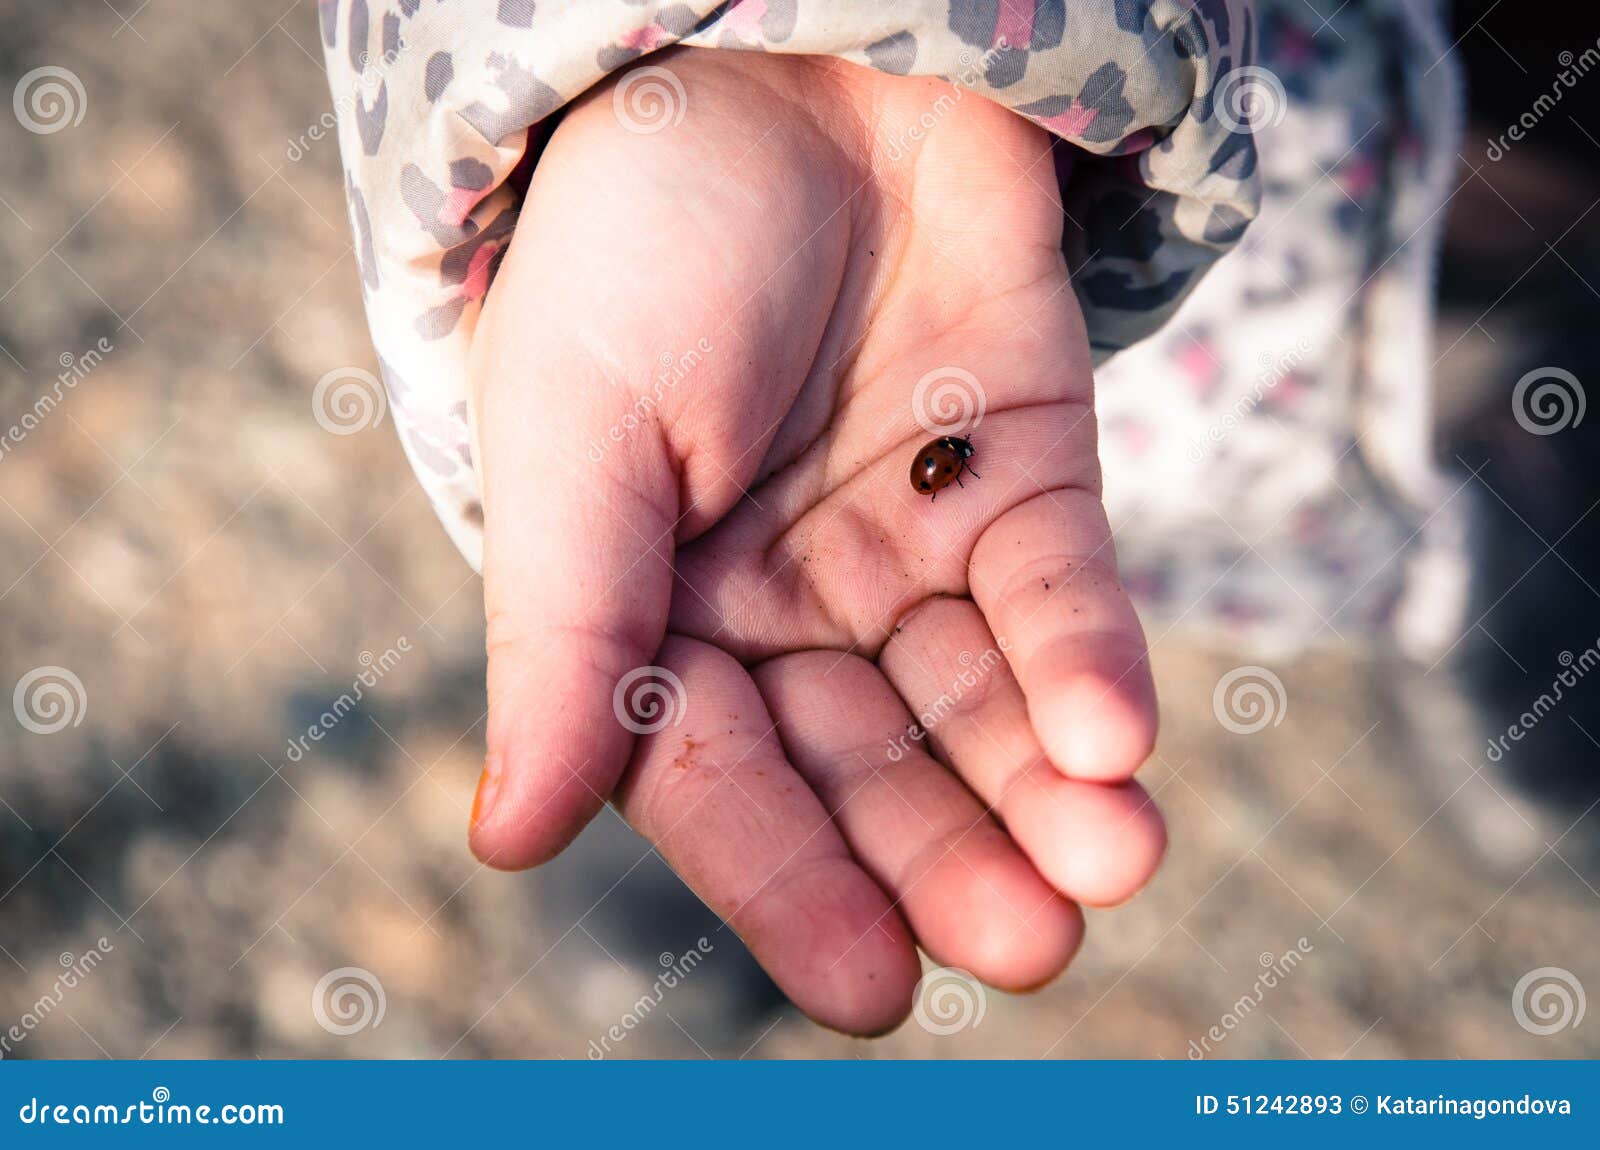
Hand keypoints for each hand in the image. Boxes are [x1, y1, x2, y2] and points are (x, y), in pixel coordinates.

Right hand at [468, 49, 1163, 1033]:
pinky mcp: (1022, 463)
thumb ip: (566, 640)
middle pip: (872, 760)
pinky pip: (1057, 581)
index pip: (721, 776)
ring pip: (982, 696)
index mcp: (657, 606)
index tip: (871, 989)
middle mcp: (784, 592)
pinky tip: (1117, 732)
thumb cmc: (638, 236)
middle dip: (950, 856)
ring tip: (1111, 865)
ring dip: (1048, 784)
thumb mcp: (576, 438)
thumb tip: (506, 836)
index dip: (792, 882)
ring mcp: (909, 533)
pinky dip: (1090, 655)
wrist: (782, 49)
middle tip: (1029, 949)